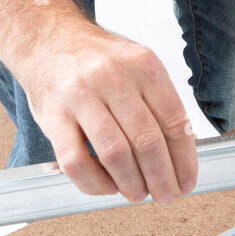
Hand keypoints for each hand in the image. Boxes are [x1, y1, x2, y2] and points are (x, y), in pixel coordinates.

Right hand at [18, 15, 197, 202]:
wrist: (48, 40)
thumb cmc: (97, 60)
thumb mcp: (136, 65)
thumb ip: (157, 102)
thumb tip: (180, 155)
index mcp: (143, 65)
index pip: (174, 121)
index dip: (184, 159)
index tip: (186, 180)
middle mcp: (114, 77)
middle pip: (147, 141)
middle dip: (162, 178)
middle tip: (166, 195)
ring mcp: (81, 96)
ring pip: (115, 154)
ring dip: (132, 184)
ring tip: (138, 194)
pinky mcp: (53, 116)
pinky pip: (76, 162)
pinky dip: (95, 183)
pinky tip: (106, 186)